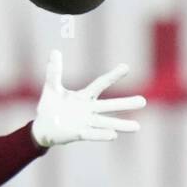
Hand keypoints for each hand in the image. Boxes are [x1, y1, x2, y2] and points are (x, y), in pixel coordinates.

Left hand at [30, 50, 146, 147]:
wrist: (43, 127)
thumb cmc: (50, 107)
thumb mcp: (52, 87)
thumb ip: (54, 71)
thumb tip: (54, 51)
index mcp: (84, 97)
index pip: (101, 84)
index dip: (113, 76)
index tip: (126, 67)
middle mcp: (89, 110)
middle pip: (109, 106)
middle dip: (125, 103)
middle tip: (143, 101)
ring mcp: (85, 123)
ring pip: (106, 123)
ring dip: (121, 125)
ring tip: (137, 127)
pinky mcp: (78, 134)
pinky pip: (92, 134)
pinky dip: (101, 135)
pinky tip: (114, 135)